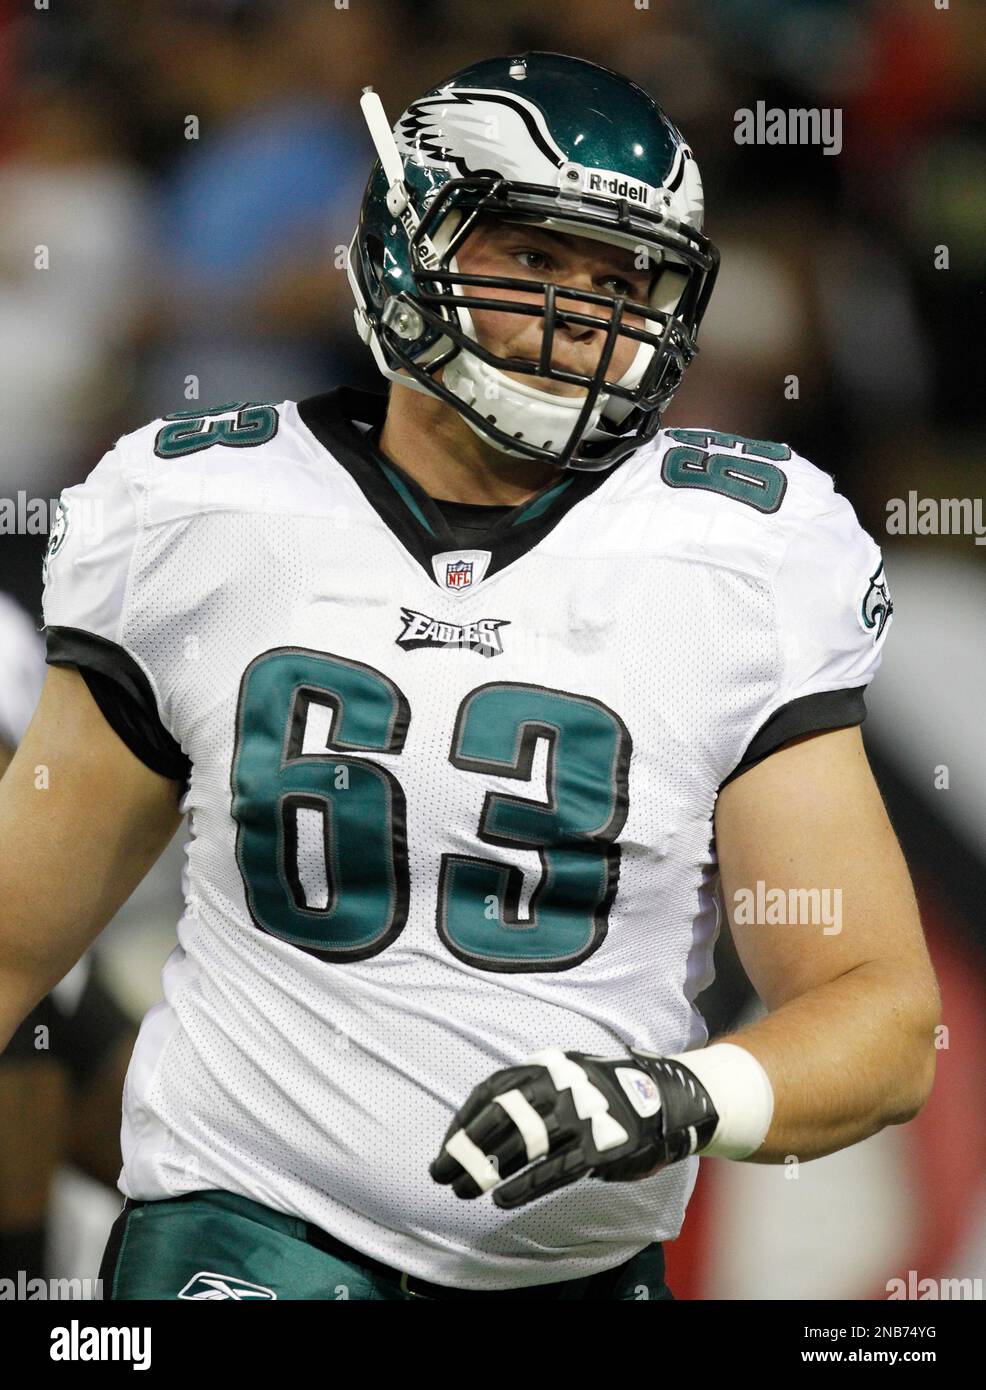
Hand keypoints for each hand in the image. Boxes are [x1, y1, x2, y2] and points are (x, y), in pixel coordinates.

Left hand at [430, 1045, 718, 1208]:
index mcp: (544, 1068)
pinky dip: (525, 1185)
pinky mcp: (599, 1145)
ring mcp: (579, 1114)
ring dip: (488, 1170)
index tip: (445, 1149)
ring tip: (464, 1191)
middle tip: (441, 1174)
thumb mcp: (561, 1079)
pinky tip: (502, 1199)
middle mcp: (558, 1086)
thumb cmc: (600, 1095)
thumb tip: (477, 1127)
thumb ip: (525, 1095)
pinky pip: (554, 1169)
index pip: (490, 1091)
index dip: (463, 1122)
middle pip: (499, 1117)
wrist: (662, 1100)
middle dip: (465, 1148)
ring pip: (522, 1144)